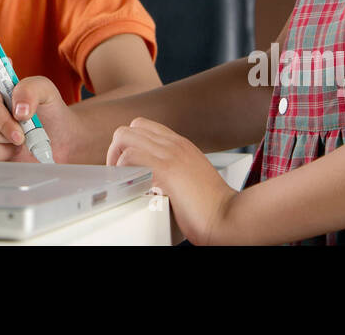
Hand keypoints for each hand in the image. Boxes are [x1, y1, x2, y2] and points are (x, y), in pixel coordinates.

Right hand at [0, 76, 82, 163]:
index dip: (2, 118)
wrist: (58, 139)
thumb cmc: (49, 112)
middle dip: (8, 135)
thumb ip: (31, 90)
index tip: (22, 122)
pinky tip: (12, 154)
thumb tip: (19, 110)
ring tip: (19, 144)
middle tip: (24, 136)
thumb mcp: (46, 91)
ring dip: (5, 149)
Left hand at [107, 117, 238, 244]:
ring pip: (124, 136)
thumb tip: (153, 179)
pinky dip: (123, 172)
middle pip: (130, 127)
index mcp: (181, 145)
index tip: (127, 166)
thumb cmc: (211, 206)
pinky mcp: (165, 169)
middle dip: (117, 149)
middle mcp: (175, 145)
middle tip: (120, 173)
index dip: (129, 144)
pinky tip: (130, 187)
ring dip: (116, 159)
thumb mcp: (192, 177)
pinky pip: (130, 158)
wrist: (229, 217)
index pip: (144, 126)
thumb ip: (174, 169)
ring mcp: (170, 154)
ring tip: (121, 180)